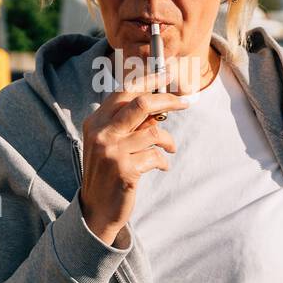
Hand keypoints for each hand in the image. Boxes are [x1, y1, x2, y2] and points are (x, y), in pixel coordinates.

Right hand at [78, 68, 187, 245]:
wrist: (96, 209)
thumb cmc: (108, 172)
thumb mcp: (111, 143)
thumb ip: (128, 124)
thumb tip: (159, 105)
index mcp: (95, 122)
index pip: (123, 92)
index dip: (148, 80)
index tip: (167, 74)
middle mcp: (101, 133)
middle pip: (141, 104)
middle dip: (168, 100)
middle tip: (186, 102)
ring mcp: (111, 151)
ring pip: (153, 132)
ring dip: (168, 141)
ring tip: (169, 148)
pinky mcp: (124, 170)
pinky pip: (155, 156)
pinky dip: (163, 161)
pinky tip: (161, 166)